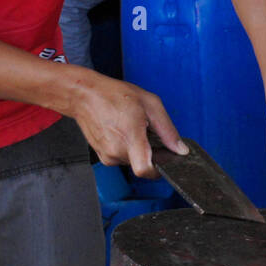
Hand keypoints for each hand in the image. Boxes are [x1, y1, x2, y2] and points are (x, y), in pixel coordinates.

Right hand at [69, 72, 185, 177]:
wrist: (85, 95)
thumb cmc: (114, 95)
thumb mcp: (150, 105)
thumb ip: (167, 130)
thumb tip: (180, 149)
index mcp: (130, 138)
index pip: (144, 170)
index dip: (159, 170)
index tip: (167, 160)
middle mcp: (116, 151)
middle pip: (143, 164)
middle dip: (152, 152)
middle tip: (148, 130)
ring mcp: (107, 155)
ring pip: (133, 161)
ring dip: (139, 149)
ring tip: (133, 127)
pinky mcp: (102, 156)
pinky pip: (122, 158)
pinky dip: (128, 148)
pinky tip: (124, 131)